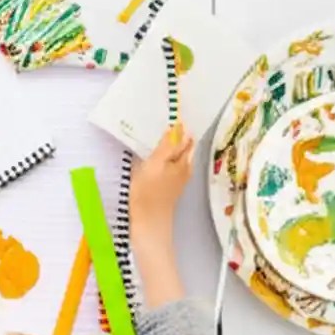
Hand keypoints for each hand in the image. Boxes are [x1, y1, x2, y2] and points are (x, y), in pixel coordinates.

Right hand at [130, 124, 194, 248]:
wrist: (148, 220)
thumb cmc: (148, 191)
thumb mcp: (155, 164)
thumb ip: (167, 146)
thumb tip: (180, 126)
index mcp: (183, 161)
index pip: (186, 138)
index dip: (181, 127)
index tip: (173, 114)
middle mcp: (184, 169)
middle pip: (184, 147)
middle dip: (178, 135)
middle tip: (166, 121)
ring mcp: (177, 179)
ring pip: (178, 156)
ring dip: (171, 146)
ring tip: (159, 135)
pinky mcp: (169, 187)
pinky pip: (171, 165)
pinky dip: (166, 157)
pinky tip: (157, 156)